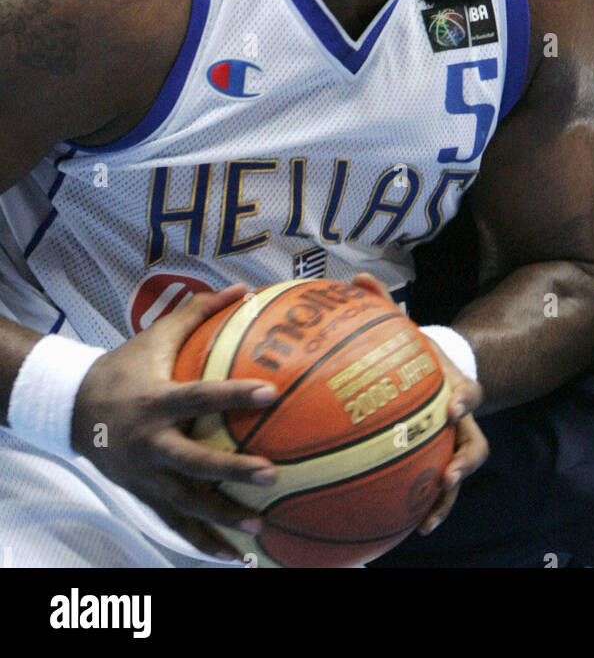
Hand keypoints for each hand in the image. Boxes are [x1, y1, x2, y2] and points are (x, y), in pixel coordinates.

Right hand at [71, 283, 278, 560]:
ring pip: (186, 502)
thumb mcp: (156, 337)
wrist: (72, 409)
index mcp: (155, 401)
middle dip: (231, 470)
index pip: (199, 397)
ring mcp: (145, 474)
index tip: (271, 392)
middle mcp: (150, 442)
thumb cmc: (124, 367)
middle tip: (270, 473)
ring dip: (222, 517)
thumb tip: (243, 288)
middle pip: (193, 461)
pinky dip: (202, 542)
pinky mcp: (144, 494)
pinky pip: (176, 523)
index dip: (233, 394)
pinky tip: (233, 556)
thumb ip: (199, 313)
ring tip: (261, 527)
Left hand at [350, 274, 488, 535]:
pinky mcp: (438, 465)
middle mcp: (461, 421)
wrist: (431, 377)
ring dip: (447, 500)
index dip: (465, 400)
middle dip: (465, 461)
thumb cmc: (412, 354)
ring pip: (459, 476)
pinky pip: (435, 493)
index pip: (470, 392)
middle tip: (449, 474)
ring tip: (427, 521)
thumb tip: (358, 277)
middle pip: (476, 445)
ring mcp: (452, 446)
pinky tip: (403, 529)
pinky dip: (426, 510)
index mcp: (455, 386)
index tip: (454, 408)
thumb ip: (381, 305)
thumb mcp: (400, 328)